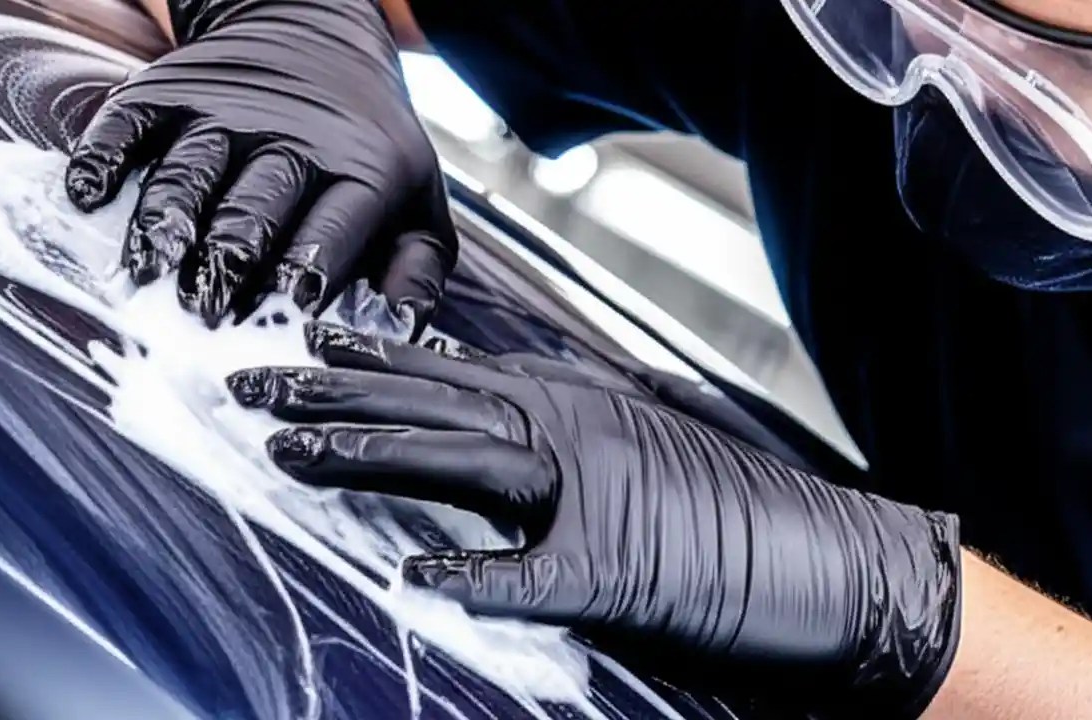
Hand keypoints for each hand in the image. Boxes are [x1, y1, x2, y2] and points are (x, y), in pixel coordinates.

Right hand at [67, 0, 455, 336]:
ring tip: (147, 272)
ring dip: (166, 222)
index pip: (336, 221)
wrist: (322, 38)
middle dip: (230, 257)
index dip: (314, 261)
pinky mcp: (171, 93)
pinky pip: (131, 125)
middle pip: (255, 204)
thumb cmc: (372, 148)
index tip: (293, 304)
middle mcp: (293, 139)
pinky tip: (89, 195)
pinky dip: (105, 159)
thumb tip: (403, 332)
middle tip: (205, 309)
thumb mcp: (416, 205)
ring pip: (191, 172)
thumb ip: (415, 272)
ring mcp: (227, 113)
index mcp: (361, 170)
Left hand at [226, 324, 961, 715]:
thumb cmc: (741, 515)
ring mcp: (600, 496)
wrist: (842, 565)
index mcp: (584, 406)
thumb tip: (506, 432)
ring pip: (463, 462)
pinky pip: (531, 577)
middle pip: (438, 402)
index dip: (376, 358)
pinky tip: (410, 578)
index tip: (307, 342)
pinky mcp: (624, 574)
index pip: (457, 371)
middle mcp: (582, 432)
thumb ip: (570, 438)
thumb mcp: (644, 450)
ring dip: (371, 455)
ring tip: (286, 452)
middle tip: (249, 383)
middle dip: (337, 392)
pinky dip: (473, 578)